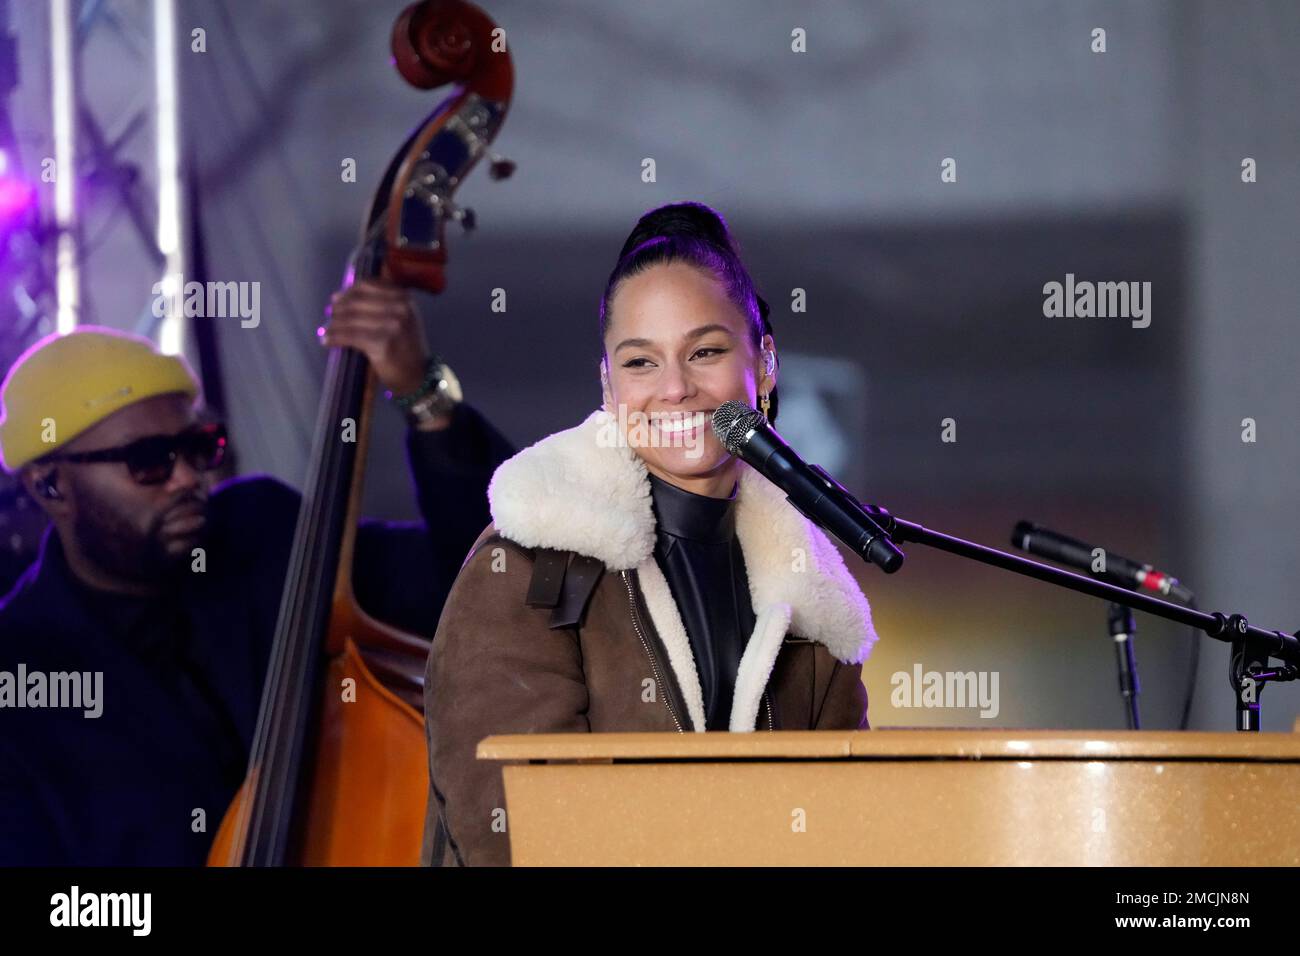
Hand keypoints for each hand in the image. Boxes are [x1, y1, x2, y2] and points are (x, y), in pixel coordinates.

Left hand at [320, 279, 428, 395]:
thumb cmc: (405, 346)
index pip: (367, 286)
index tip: (336, 300)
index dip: (347, 292)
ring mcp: (393, 325)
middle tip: (330, 318)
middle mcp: (400, 308)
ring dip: (333, 325)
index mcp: (404, 297)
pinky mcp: (382, 344)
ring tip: (326, 331)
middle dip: (338, 309)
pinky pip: (350, 336)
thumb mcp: (401, 317)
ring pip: (350, 319)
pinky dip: (335, 338)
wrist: (418, 375)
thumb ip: (378, 304)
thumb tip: (338, 296)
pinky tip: (327, 341)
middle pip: (356, 301)